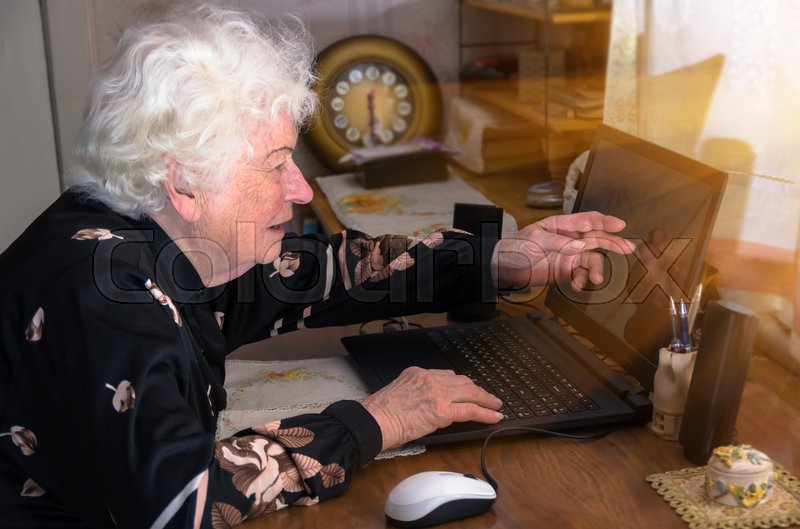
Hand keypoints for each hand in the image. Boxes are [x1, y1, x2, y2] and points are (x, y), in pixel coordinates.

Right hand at [361, 367, 502, 450]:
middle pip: (462, 381)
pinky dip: (486, 412)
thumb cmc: (379, 413)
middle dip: (477, 389)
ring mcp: (438, 393)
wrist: (374, 420)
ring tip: (496, 405)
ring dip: (486, 399)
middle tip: (488, 396)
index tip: (467, 388)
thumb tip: (425, 403)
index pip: (446, 375)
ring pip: (471, 392)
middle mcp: (430, 378)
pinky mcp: (443, 410)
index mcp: (417, 373)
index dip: (460, 384)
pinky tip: (495, 415)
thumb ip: (414, 392)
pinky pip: (471, 410)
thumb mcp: (397, 391)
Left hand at [492, 211, 635, 290]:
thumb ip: (558, 243)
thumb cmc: (514, 247)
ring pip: (590, 259)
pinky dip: (581, 280)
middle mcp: (569, 240)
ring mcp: (567, 256)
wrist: (501, 268)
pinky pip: (579, 275)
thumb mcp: (535, 240)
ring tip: (596, 279)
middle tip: (627, 248)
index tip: (619, 225)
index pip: (587, 220)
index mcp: (562, 225)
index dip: (604, 221)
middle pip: (595, 239)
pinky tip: (578, 285)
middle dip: (612, 243)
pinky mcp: (563, 272)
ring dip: (596, 268)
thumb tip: (581, 246)